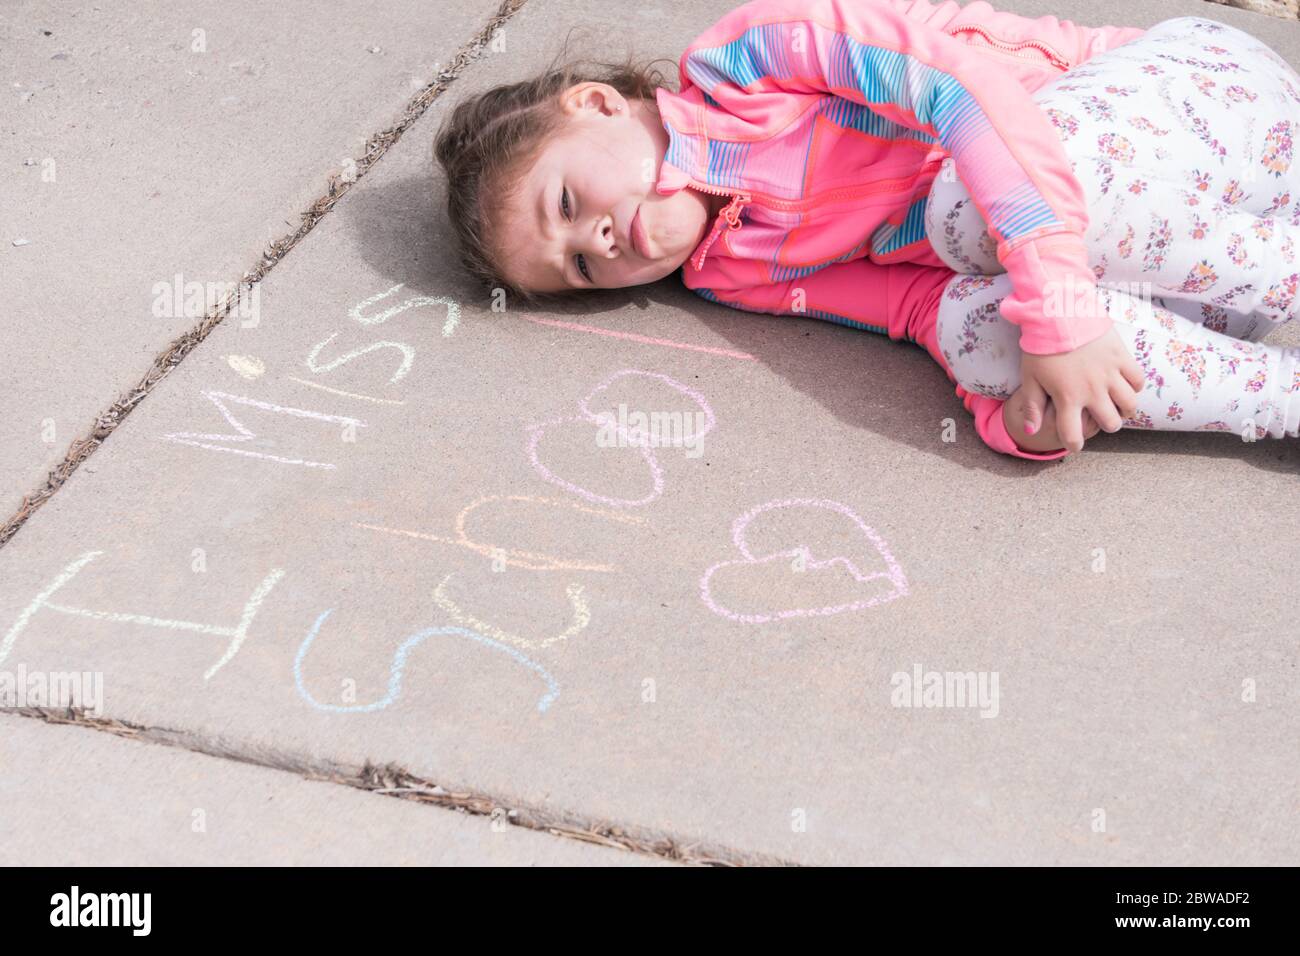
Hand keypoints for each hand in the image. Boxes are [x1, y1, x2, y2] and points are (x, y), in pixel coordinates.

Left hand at [1018, 326, 1144, 452]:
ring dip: (1124, 410)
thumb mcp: (1030, 377)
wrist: (1060, 313)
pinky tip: (1125, 385)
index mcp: (1068, 398)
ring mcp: (1110, 374)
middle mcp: (1093, 390)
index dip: (1074, 444)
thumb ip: (1033, 406)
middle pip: (1110, 423)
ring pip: (1129, 405)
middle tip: (1100, 420)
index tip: (1074, 444)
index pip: (1073, 434)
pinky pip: (1138, 381)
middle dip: (1106, 427)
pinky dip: (1134, 387)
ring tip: (1117, 406)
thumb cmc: (1040, 347)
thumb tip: (1031, 431)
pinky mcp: (1122, 357)